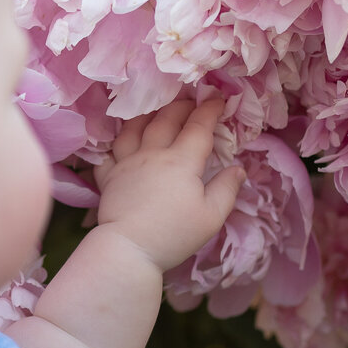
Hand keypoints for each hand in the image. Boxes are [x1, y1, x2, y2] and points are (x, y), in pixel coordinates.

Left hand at [94, 99, 245, 270]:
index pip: (198, 127)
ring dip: (147, 115)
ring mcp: (127, 163)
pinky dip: (115, 143)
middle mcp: (152, 154)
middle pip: (166, 119)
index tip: (219, 99)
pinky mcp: (109, 177)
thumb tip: (238, 168)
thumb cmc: (174, 234)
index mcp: (181, 161)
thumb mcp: (212, 217)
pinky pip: (109, 152)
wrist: (129, 248)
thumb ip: (227, 189)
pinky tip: (120, 141)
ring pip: (134, 128)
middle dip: (181, 106)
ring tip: (155, 111)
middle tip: (190, 102)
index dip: (210, 109)